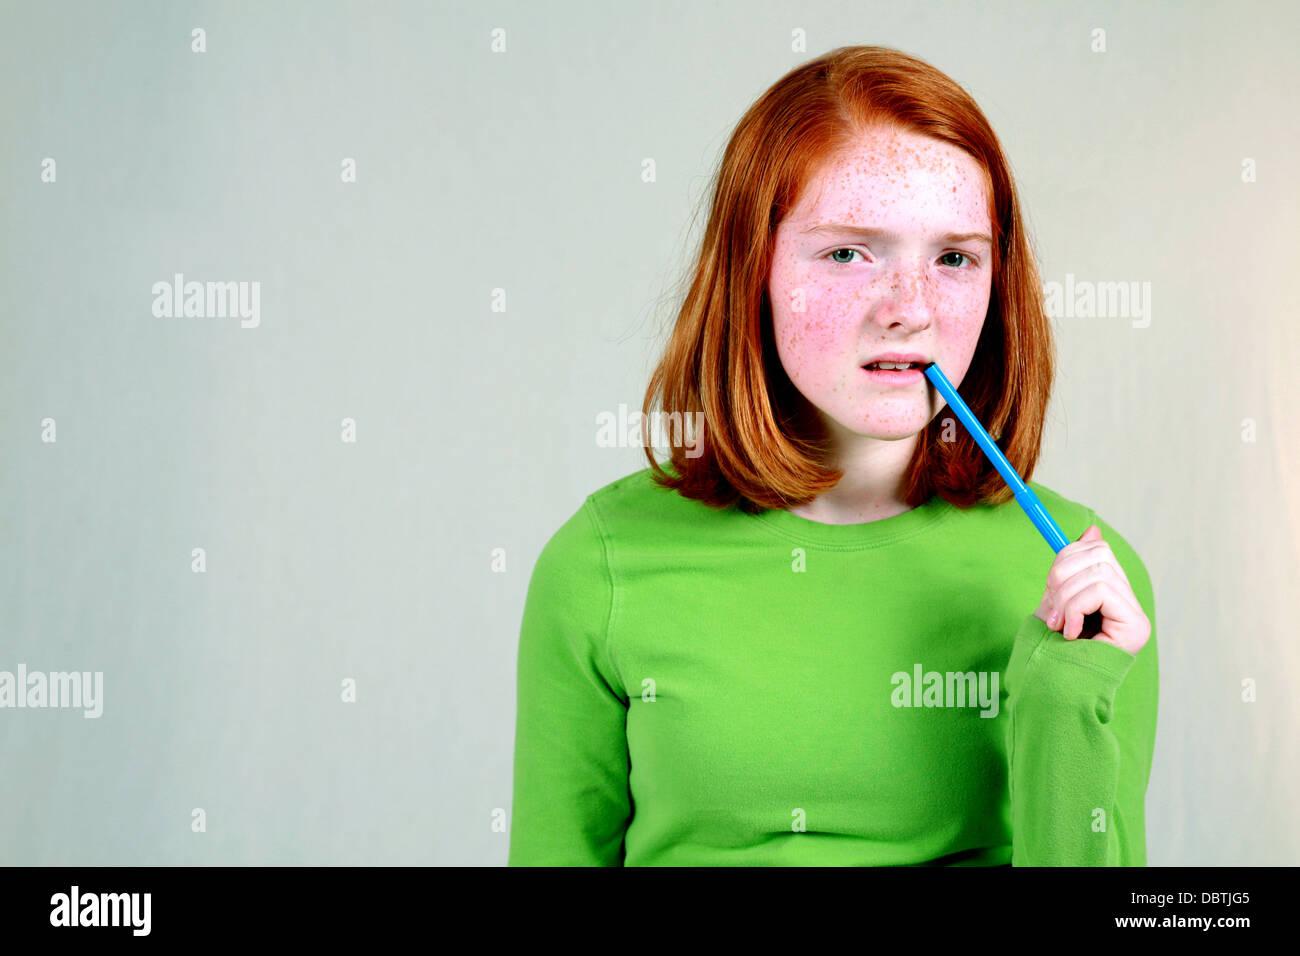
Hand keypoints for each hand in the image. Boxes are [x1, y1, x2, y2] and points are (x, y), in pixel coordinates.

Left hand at [1034, 525, 1150, 656]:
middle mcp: (1129, 603)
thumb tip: (1092, 528)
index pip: (1097, 550)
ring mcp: (1136, 616)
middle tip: (1050, 611)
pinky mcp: (1136, 627)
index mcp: (1111, 594)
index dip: (1067, 558)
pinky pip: (1101, 591)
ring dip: (1065, 597)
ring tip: (1056, 626)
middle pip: (1100, 554)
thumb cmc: (1049, 652)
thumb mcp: (1054, 601)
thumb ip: (1071, 570)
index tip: (1049, 586)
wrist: (1050, 693)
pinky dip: (1075, 608)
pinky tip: (1070, 634)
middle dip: (1062, 576)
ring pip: (1098, 572)